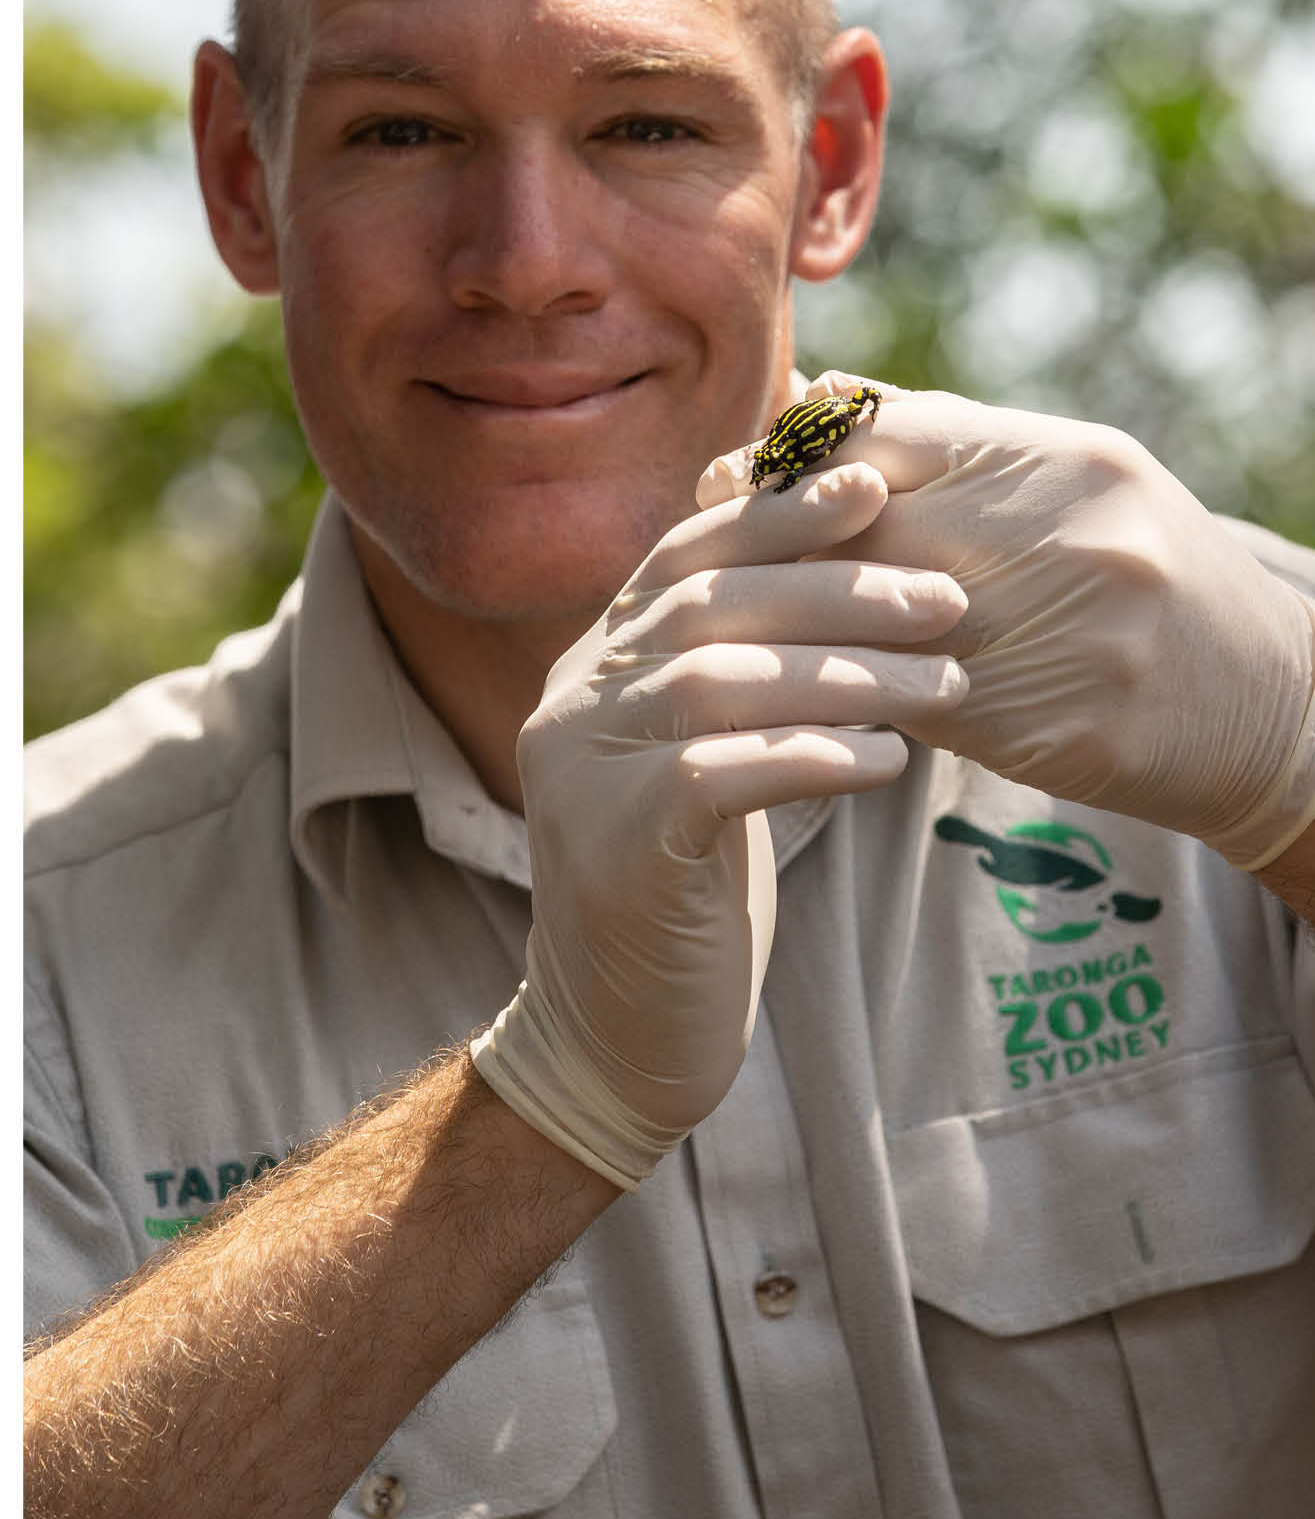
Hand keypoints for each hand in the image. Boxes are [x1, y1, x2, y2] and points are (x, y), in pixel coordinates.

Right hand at [476, 464, 968, 1187]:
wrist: (616, 1037)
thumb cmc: (686, 893)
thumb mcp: (707, 763)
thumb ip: (739, 676)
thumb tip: (851, 579)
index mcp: (593, 669)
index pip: (679, 553)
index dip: (772, 510)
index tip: (869, 481)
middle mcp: (571, 705)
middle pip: (704, 603)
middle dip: (834, 586)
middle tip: (947, 598)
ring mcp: (580, 774)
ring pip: (715, 679)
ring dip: (846, 674)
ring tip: (946, 686)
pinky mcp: (614, 847)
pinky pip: (718, 773)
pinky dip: (811, 754)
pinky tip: (884, 761)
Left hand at [706, 373, 1314, 867]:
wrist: (1272, 706)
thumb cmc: (1145, 577)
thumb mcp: (1069, 481)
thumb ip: (947, 438)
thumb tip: (819, 391)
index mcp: (1062, 457)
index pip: (884, 436)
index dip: (788, 459)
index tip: (722, 481)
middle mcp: (1061, 531)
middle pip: (859, 523)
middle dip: (769, 541)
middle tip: (696, 560)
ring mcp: (1056, 627)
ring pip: (866, 616)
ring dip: (787, 623)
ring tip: (725, 624)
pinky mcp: (1038, 719)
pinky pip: (900, 697)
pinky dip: (837, 690)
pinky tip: (786, 692)